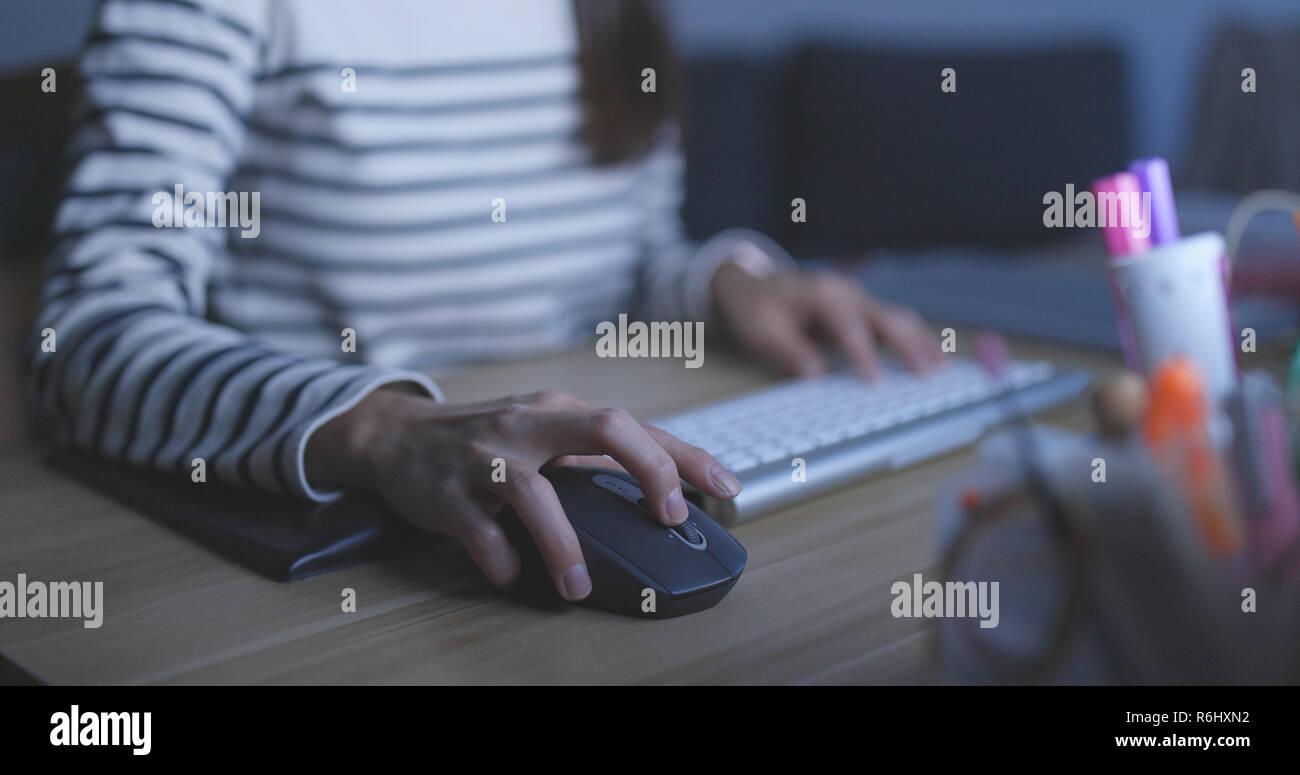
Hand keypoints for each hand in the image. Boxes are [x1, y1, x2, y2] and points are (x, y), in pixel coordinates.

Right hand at [304, 389, 741, 600]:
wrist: (395, 435)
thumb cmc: (486, 438)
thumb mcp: (542, 433)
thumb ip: (593, 458)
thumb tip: (663, 494)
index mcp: (560, 411)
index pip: (636, 426)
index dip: (684, 457)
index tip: (723, 487)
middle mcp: (529, 425)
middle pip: (605, 429)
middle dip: (650, 470)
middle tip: (669, 518)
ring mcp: (486, 456)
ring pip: (534, 492)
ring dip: (563, 543)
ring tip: (578, 584)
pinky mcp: (447, 492)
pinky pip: (477, 531)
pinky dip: (499, 558)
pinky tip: (512, 575)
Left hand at [711, 262, 944, 378]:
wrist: (752, 285)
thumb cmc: (756, 308)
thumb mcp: (761, 330)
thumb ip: (789, 350)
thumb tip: (816, 374)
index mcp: (823, 295)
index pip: (851, 327)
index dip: (864, 354)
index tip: (876, 381)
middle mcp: (848, 293)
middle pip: (887, 319)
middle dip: (909, 346)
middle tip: (928, 376)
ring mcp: (858, 299)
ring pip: (898, 319)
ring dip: (921, 342)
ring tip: (942, 369)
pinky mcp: (862, 309)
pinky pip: (894, 323)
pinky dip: (914, 339)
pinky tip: (930, 357)